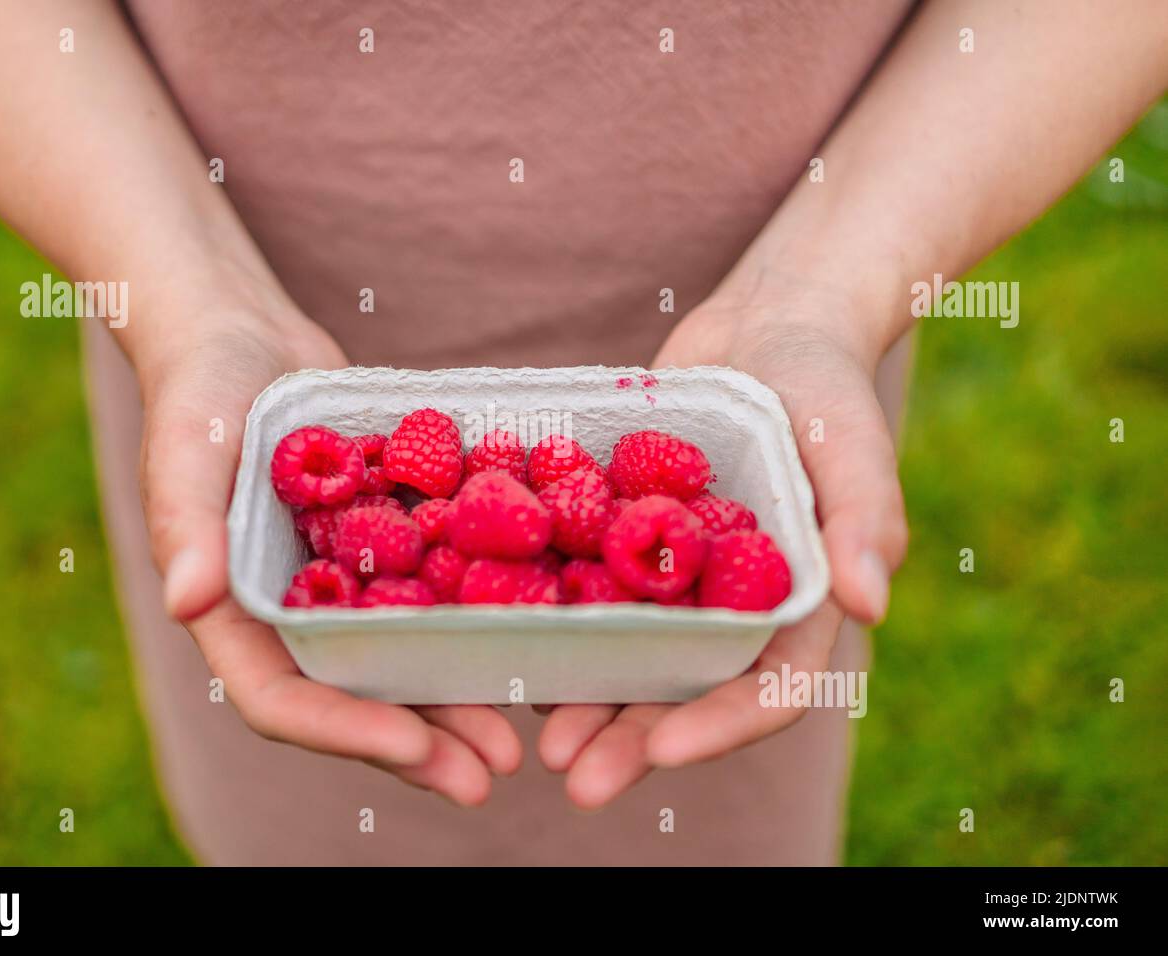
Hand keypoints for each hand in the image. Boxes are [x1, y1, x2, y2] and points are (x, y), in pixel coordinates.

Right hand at [138, 305, 521, 804]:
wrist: (245, 336)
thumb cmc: (201, 387)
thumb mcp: (188, 446)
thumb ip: (186, 523)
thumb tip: (189, 603)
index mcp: (233, 611)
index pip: (280, 697)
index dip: (346, 731)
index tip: (418, 749)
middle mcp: (288, 614)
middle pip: (354, 697)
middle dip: (422, 741)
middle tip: (496, 772)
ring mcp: (337, 587)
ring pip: (400, 660)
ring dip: (457, 700)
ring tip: (525, 732)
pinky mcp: (379, 550)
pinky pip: (426, 599)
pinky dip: (471, 624)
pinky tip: (532, 641)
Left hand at [539, 295, 907, 808]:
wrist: (763, 325)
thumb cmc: (823, 379)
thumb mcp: (849, 438)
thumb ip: (864, 516)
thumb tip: (873, 607)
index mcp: (799, 604)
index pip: (770, 688)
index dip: (719, 728)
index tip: (662, 752)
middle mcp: (735, 606)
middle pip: (686, 691)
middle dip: (631, 738)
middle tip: (569, 775)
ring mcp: (679, 578)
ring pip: (630, 656)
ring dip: (584, 698)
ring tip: (529, 728)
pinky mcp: (629, 538)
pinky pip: (590, 591)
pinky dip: (554, 621)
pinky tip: (502, 642)